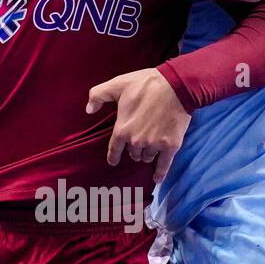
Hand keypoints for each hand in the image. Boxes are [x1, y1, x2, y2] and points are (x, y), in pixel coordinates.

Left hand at [86, 67, 190, 182]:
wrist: (175, 86)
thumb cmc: (145, 84)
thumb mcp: (116, 84)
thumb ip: (97, 96)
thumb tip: (88, 110)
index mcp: (122, 130)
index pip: (114, 150)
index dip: (113, 156)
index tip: (113, 161)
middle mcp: (136, 142)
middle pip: (133, 153)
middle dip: (134, 148)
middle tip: (140, 138)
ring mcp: (154, 145)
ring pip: (147, 157)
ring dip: (147, 154)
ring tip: (151, 144)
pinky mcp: (171, 146)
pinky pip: (164, 165)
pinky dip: (160, 173)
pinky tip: (156, 179)